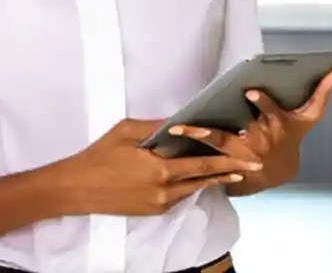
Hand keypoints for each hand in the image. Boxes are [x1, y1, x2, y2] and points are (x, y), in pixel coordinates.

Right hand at [54, 118, 263, 216]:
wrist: (77, 188)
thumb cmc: (99, 156)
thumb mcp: (126, 131)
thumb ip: (156, 127)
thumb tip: (179, 120)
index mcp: (159, 169)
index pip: (202, 164)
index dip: (227, 159)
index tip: (247, 153)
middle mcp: (164, 190)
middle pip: (204, 180)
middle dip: (230, 172)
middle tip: (254, 165)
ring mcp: (158, 204)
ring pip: (193, 190)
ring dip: (213, 180)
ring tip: (235, 171)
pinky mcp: (152, 211)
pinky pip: (179, 197)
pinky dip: (192, 186)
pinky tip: (201, 178)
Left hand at [167, 66, 331, 194]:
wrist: (277, 170)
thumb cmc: (291, 134)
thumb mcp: (309, 116)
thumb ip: (324, 91)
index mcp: (279, 126)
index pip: (272, 112)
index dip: (262, 103)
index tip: (248, 90)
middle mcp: (260, 141)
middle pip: (236, 130)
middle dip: (215, 124)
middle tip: (194, 119)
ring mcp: (240, 154)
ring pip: (215, 143)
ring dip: (195, 136)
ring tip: (175, 129)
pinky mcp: (223, 162)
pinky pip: (203, 153)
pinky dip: (188, 145)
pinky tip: (168, 134)